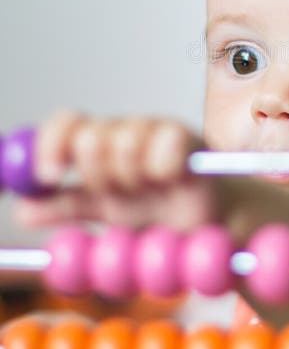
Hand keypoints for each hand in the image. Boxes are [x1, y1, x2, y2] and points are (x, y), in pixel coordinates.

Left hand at [16, 110, 213, 229]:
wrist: (205, 225)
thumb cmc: (157, 212)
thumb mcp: (103, 212)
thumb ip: (65, 206)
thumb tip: (22, 208)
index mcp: (101, 141)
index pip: (67, 122)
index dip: (51, 144)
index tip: (47, 177)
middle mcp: (126, 130)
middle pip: (91, 133)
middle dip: (95, 172)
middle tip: (113, 191)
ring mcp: (157, 131)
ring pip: (124, 139)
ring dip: (129, 177)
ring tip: (145, 191)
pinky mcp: (187, 139)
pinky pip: (165, 143)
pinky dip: (161, 167)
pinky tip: (169, 181)